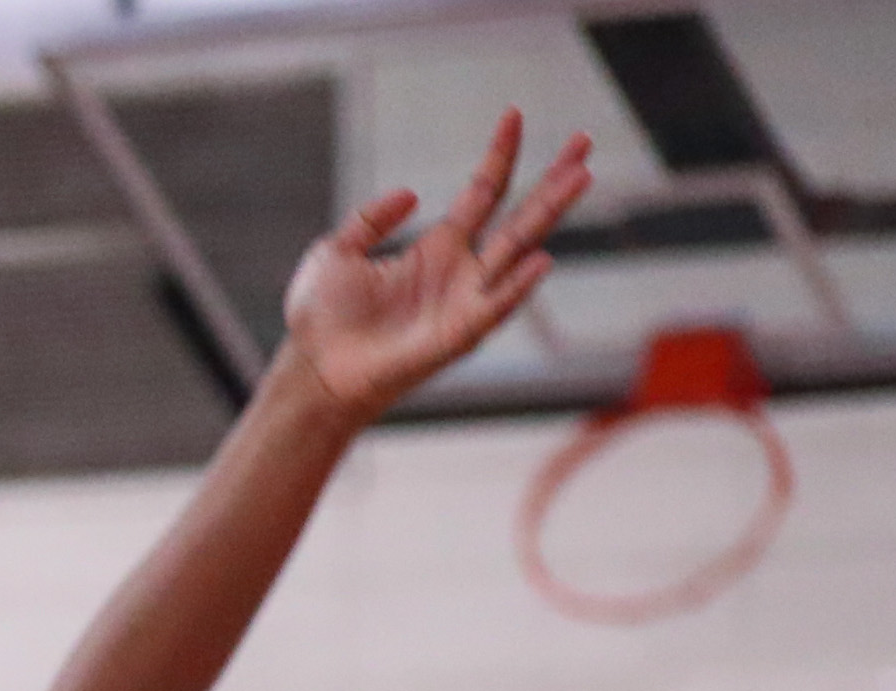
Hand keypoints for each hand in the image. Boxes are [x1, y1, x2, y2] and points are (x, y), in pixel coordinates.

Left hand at [278, 112, 591, 424]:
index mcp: (436, 249)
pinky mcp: (457, 336)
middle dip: (553, 180)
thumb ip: (371, 219)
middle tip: (583, 141)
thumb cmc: (320, 320)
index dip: (499, 155)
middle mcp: (461, 272)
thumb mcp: (336, 251)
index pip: (483, 192)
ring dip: (551, 214)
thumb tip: (412, 193)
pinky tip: (542, 259)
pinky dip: (517, 287)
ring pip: (520, 250)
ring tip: (581, 176)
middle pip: (520, 216)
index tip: (513, 114)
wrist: (312, 371)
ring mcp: (464, 302)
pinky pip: (494, 308)